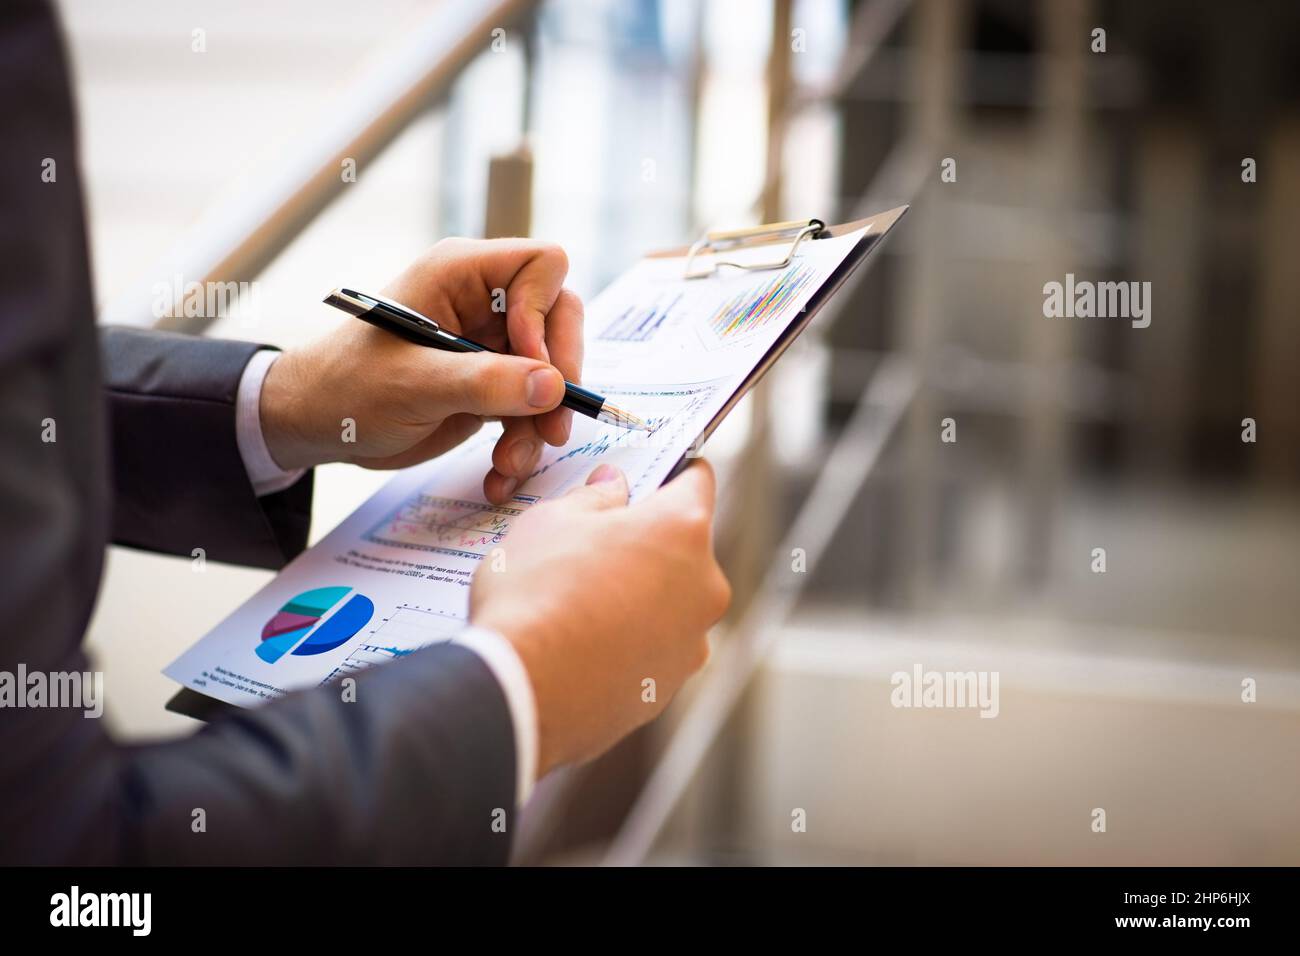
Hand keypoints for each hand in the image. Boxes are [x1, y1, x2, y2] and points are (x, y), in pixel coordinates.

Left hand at [260, 238, 583, 502]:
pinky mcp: (492, 384)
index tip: (531, 363)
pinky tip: (499, 475)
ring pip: (551, 374)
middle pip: (560, 321)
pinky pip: (531, 408)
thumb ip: (484, 382)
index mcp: (462, 274)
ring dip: (539, 425)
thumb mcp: (415, 384)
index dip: (546, 313)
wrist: (320, 426)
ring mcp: (491, 345)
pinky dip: (523, 443)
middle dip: (558, 378)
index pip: (542, 266)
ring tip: (509, 464)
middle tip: (551, 427)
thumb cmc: (349, 387)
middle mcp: (484, 302)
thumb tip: (552, 386)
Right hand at [469, 460, 731, 776]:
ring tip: (580, 602)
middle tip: (593, 546)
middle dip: (646, 543)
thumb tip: (612, 485)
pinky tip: (580, 645)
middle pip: (683, 548)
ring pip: (670, 604)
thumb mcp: (551, 522)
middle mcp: (704, 586)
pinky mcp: (667, 689)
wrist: (519, 691)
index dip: (672, 472)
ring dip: (638, 597)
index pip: (697, 481)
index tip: (653, 476)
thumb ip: (593, 498)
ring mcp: (691, 644)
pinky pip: (652, 651)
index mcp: (682, 529)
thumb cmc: (535, 595)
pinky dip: (626, 644)